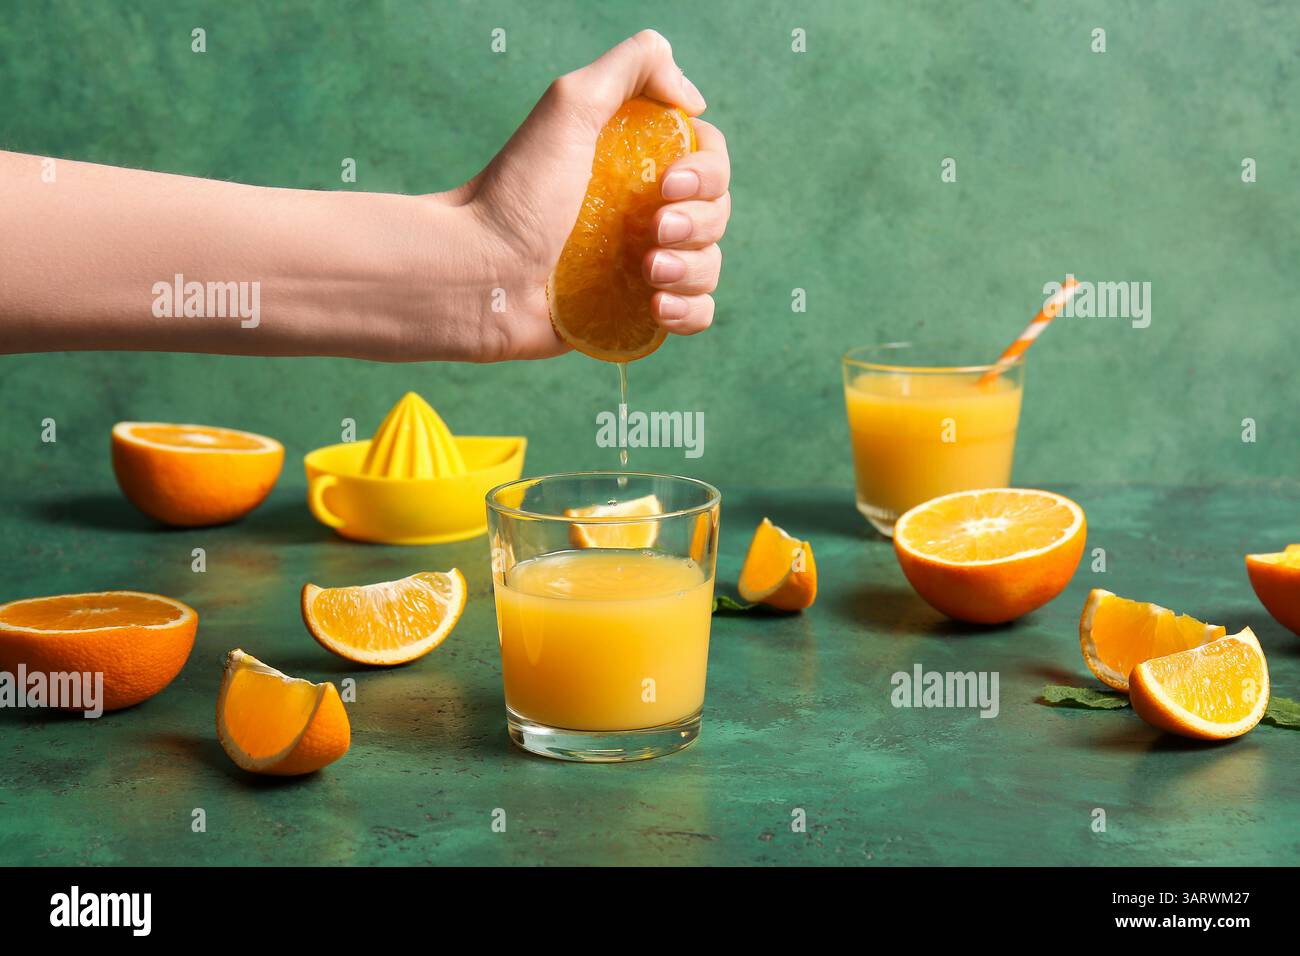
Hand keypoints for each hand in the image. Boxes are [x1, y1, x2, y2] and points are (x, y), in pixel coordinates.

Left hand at [459, 30, 730, 360]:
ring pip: (708, 265)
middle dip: (697, 223)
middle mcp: (642, 213)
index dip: (706, 172)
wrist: (478, 275)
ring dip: (693, 269)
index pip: (708, 160)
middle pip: (717, 213)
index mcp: (635, 165)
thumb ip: (632, 68)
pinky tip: (656, 306)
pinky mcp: (633, 314)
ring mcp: (640, 266)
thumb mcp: (570, 104)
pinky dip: (688, 310)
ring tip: (650, 272)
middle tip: (655, 231)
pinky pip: (695, 314)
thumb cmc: (516, 193)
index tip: (669, 184)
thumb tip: (692, 98)